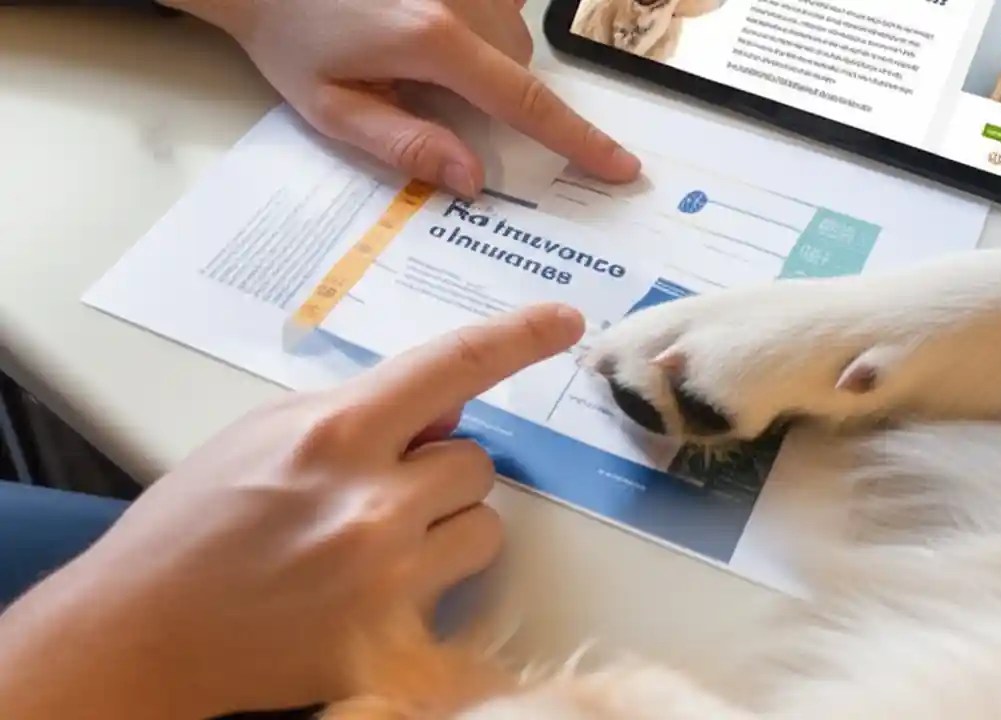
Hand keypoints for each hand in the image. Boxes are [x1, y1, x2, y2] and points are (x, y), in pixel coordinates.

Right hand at [0, 304, 585, 718]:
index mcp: (337, 434)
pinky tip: (360, 596)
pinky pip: (455, 595)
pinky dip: (423, 590)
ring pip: (483, 528)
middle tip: (378, 497)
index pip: (453, 366)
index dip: (518, 338)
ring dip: (446, 532)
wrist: (142, 632)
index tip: (564, 322)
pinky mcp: (395, 642)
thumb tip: (446, 408)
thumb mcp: (267, 435)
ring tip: (376, 548)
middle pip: (476, 464)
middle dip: (438, 475)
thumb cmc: (194, 524)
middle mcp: (373, 502)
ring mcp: (388, 578)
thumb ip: (361, 414)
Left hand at [164, 0, 640, 196]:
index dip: (578, 140)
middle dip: (492, 96)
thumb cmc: (293, 42)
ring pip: (511, 35)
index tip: (620, 167)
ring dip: (483, 59)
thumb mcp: (333, 111)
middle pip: (518, 68)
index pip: (523, 103)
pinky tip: (426, 27)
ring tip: (413, 54)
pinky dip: (479, 27)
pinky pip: (499, 7)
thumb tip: (473, 180)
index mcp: (431, 41)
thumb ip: (406, 146)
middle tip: (424, 94)